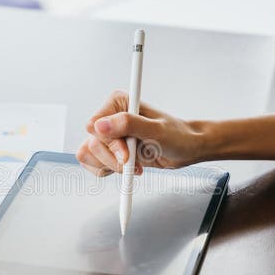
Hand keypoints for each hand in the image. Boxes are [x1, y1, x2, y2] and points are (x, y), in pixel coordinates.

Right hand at [76, 90, 200, 175]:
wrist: (185, 149)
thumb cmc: (176, 135)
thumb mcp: (155, 130)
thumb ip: (128, 124)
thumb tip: (99, 126)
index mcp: (118, 103)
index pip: (93, 126)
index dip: (109, 144)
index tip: (127, 153)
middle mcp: (110, 116)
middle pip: (91, 144)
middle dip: (112, 159)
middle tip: (133, 162)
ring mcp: (109, 134)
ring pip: (89, 155)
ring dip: (111, 166)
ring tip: (134, 165)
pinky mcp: (110, 149)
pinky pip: (94, 164)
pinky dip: (109, 171)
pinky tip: (128, 168)